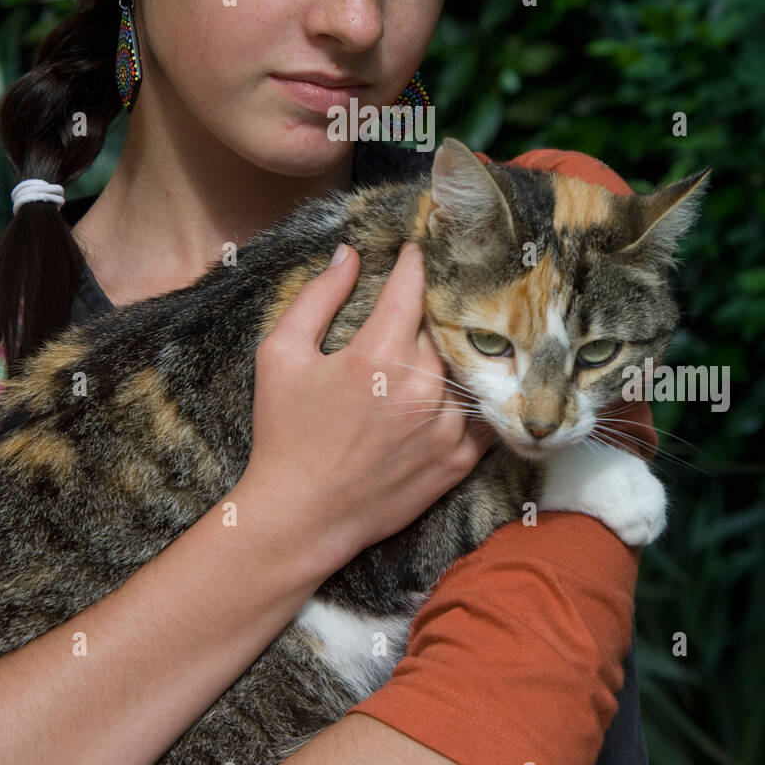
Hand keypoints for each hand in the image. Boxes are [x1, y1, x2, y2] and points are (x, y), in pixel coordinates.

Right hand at [241, 241, 495, 562]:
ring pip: (467, 364)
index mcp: (377, 356)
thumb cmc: (285, 433)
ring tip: (450, 333)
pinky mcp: (460, 460)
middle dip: (436, 304)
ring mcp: (446, 426)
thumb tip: (348, 254)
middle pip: (444, 324)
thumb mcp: (281, 354)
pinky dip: (476, 392)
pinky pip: (484, 412)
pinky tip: (464, 380)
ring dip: (458, 348)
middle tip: (434, 287)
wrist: (302, 517)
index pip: (413, 287)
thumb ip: (317, 297)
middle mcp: (421, 387)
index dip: (417, 261)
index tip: (418, 247)